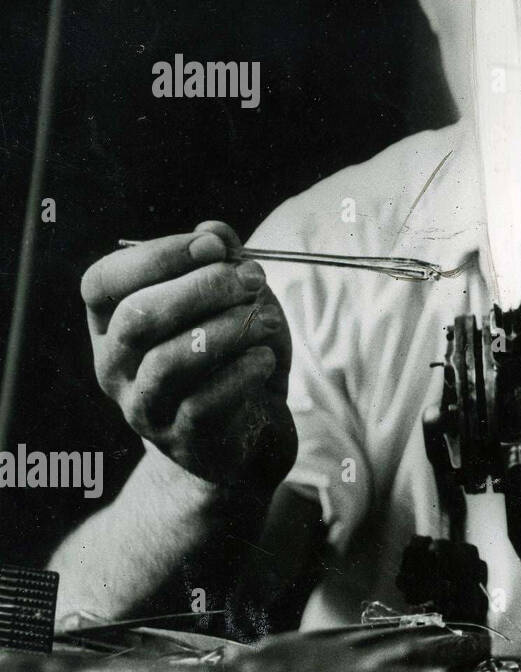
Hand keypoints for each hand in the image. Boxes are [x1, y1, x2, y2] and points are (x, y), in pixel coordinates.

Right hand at [81, 221, 295, 493]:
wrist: (248, 434)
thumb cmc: (233, 355)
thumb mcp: (231, 303)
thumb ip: (221, 264)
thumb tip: (213, 231)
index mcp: (113, 325)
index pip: (103, 283)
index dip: (156, 256)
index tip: (213, 246)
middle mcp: (115, 367)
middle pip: (137, 317)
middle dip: (202, 288)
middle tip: (253, 278)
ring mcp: (145, 408)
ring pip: (168, 361)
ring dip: (227, 330)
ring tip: (268, 320)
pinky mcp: (184, 440)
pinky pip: (203, 403)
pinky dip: (241, 373)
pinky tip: (264, 358)